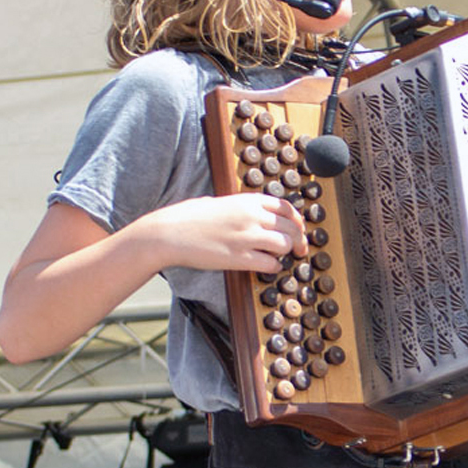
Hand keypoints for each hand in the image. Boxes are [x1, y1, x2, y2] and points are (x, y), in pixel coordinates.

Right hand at [138, 191, 304, 275]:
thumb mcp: (218, 202)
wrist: (167, 233)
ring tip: (282, 257)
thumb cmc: (187, 218)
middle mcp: (251, 217)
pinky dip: (274, 266)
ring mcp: (246, 238)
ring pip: (284, 245)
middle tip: (300, 249)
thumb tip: (250, 213)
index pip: (286, 208)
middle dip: (299, 239)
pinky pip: (269, 263)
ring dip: (286, 252)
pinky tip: (268, 266)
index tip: (299, 229)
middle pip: (291, 227)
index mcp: (247, 201)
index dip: (297, 220)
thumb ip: (238, 207)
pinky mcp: (238, 258)